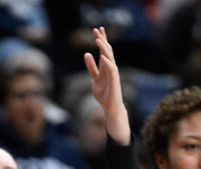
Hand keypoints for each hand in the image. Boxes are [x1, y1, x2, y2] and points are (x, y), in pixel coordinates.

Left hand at [83, 27, 129, 144]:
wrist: (110, 107)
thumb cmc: (104, 93)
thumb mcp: (94, 78)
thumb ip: (91, 67)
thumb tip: (86, 54)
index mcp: (105, 66)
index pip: (103, 50)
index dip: (100, 39)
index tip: (96, 30)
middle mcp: (110, 67)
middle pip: (106, 50)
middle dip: (102, 39)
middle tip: (97, 29)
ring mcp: (113, 73)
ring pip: (109, 57)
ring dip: (103, 48)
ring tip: (97, 40)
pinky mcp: (114, 80)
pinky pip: (112, 69)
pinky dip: (107, 62)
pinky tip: (102, 56)